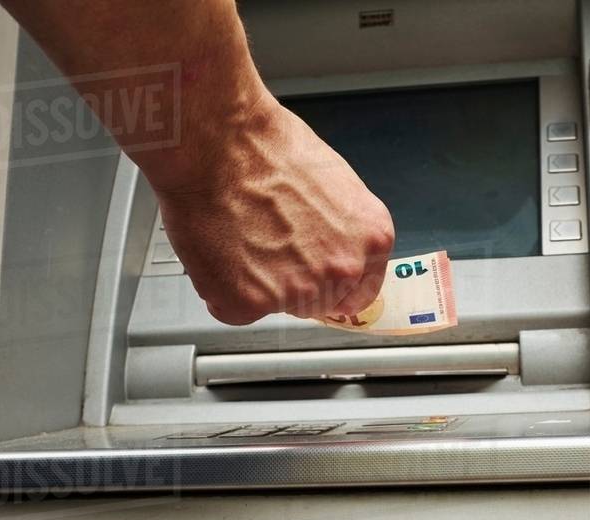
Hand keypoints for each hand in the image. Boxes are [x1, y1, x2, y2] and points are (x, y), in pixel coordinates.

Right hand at [154, 94, 394, 324]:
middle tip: (265, 244)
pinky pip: (232, 308)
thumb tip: (327, 246)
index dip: (331, 286)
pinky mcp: (250, 303)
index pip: (360, 291)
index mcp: (371, 239)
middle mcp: (342, 270)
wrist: (218, 140)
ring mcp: (297, 292)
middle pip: (317, 302)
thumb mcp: (333, 183)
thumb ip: (340, 229)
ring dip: (255, 284)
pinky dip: (220, 287)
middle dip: (291, 283)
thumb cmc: (265, 147)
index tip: (315, 282)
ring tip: (240, 236)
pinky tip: (220, 248)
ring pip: (274, 306)